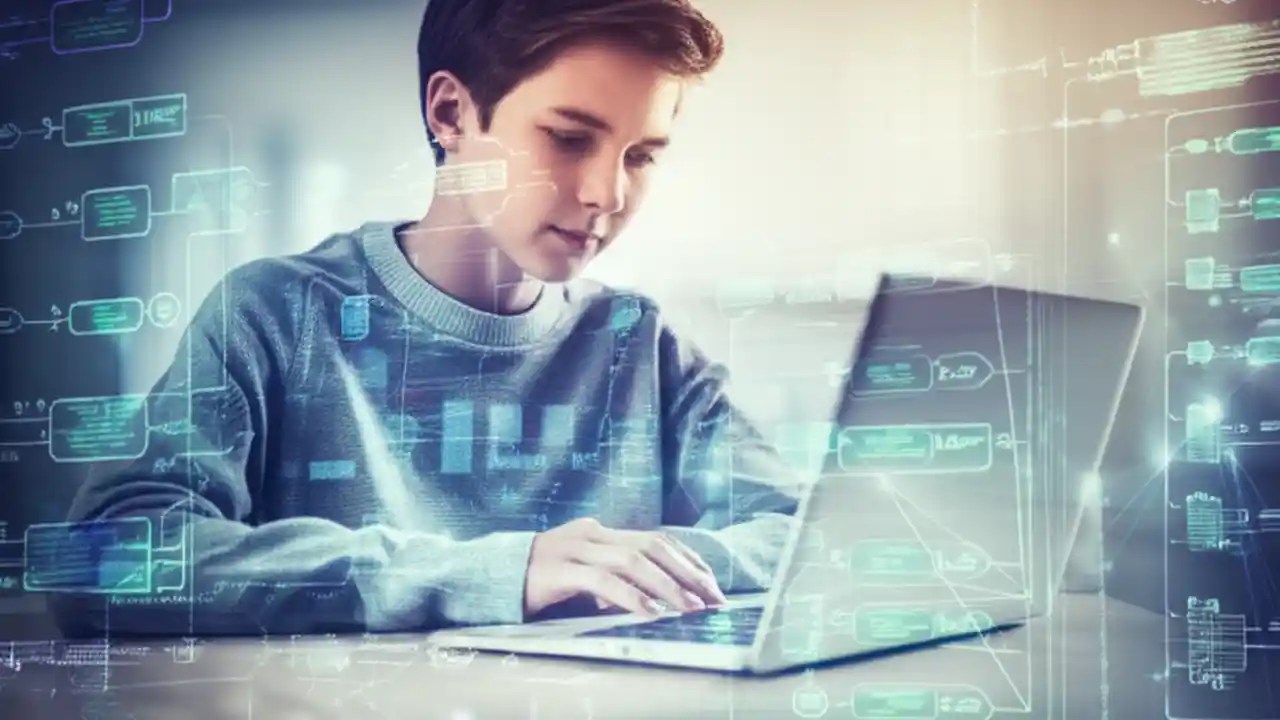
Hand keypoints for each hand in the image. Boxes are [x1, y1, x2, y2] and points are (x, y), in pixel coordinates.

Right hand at [523, 517, 728, 619]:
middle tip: (713, 597)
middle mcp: (592, 534)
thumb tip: (657, 599)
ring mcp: (574, 549)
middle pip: (652, 545)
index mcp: (600, 533)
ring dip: (667, 585)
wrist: (487, 577)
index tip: (711, 584)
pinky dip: (631, 597)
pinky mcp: (558, 571)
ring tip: (689, 607)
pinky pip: (603, 581)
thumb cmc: (539, 582)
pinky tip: (650, 612)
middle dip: (688, 572)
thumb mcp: (582, 576)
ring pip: (633, 560)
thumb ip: (613, 580)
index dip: (688, 560)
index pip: (656, 539)